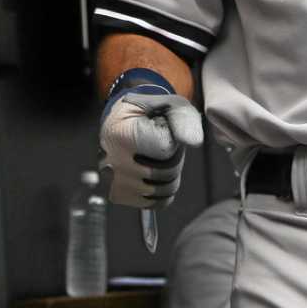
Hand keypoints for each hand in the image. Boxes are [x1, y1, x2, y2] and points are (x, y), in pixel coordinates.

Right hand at [98, 85, 201, 208]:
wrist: (122, 120)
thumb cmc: (149, 111)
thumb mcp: (169, 104)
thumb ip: (184, 119)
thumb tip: (194, 142)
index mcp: (122, 134)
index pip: (165, 151)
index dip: (173, 141)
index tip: (162, 130)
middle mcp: (112, 161)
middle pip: (165, 172)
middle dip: (174, 158)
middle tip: (163, 143)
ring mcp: (113, 181)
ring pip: (162, 190)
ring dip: (170, 175)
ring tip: (158, 157)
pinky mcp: (118, 195)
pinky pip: (154, 203)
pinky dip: (163, 192)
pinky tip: (158, 175)